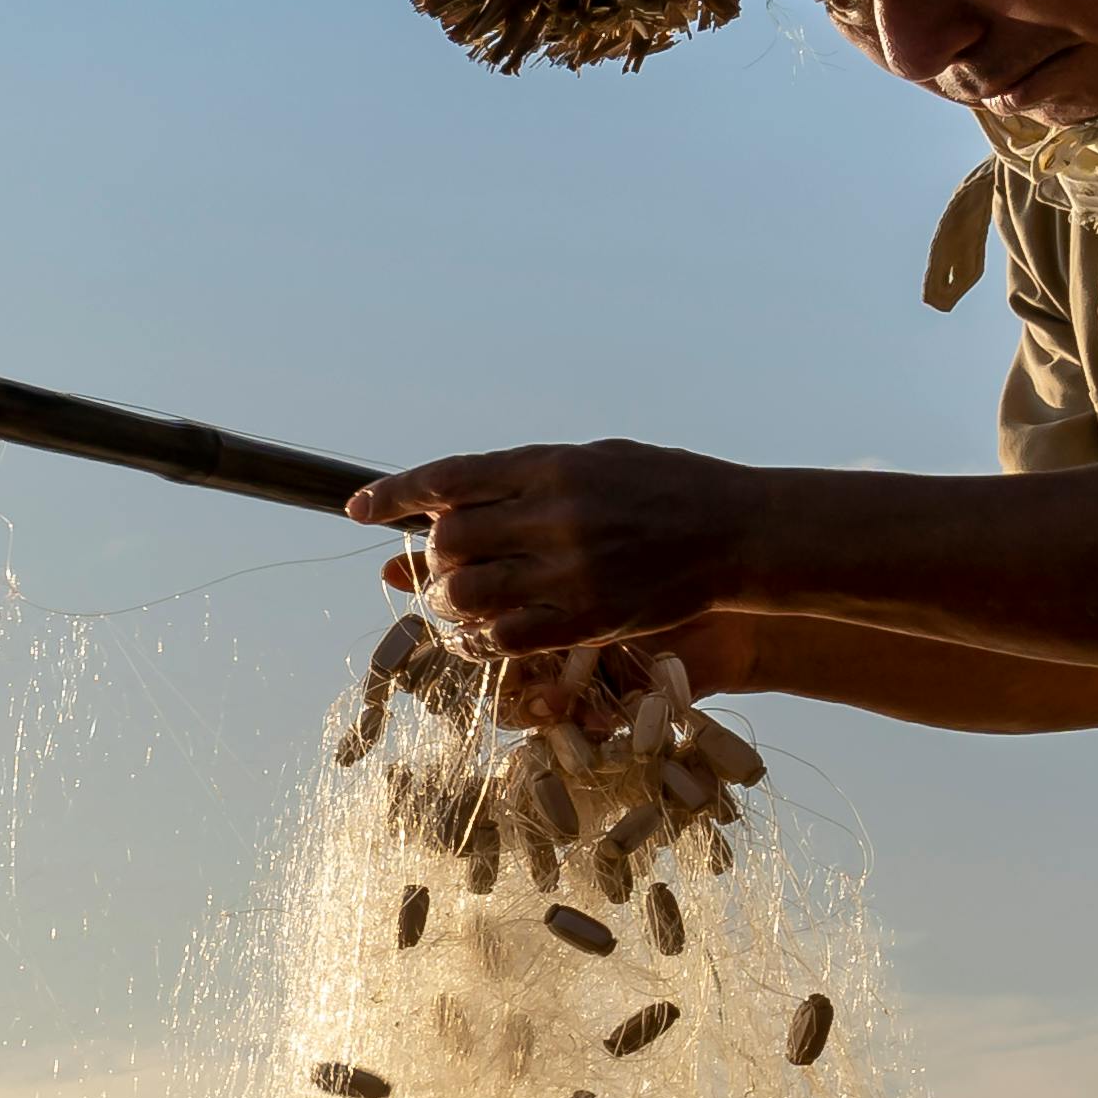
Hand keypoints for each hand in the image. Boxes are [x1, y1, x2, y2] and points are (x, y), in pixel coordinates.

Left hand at [344, 440, 778, 659]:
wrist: (740, 531)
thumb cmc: (664, 487)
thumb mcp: (594, 459)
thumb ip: (522, 478)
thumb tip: (446, 499)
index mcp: (553, 466)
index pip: (450, 479)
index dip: (394, 493)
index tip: (357, 507)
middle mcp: (555, 516)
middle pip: (447, 542)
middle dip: (430, 554)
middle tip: (442, 561)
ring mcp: (570, 571)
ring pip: (465, 594)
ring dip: (447, 600)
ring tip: (460, 597)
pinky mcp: (588, 619)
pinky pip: (504, 639)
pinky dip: (480, 639)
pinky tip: (482, 633)